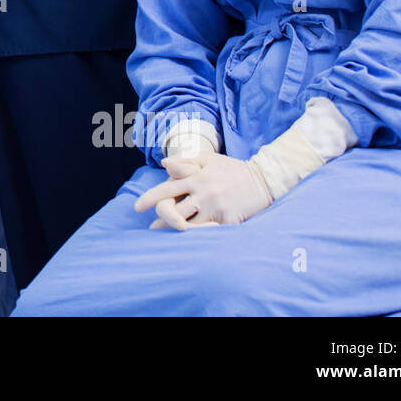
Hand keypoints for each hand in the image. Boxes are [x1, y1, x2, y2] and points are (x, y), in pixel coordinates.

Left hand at [135, 153, 272, 229]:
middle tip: (153, 227)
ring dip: (175, 230)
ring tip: (166, 236)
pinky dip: (196, 236)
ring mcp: (215, 208)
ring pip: (188, 225)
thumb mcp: (209, 158)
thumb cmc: (232, 169)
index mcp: (196, 177)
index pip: (166, 189)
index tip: (136, 208)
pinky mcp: (227, 220)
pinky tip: (189, 241)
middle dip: (161, 219)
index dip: (148, 199)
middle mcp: (203, 193)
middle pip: (173, 211)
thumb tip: (164, 164)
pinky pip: (207, 232)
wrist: (263, 180)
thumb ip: (186, 160)